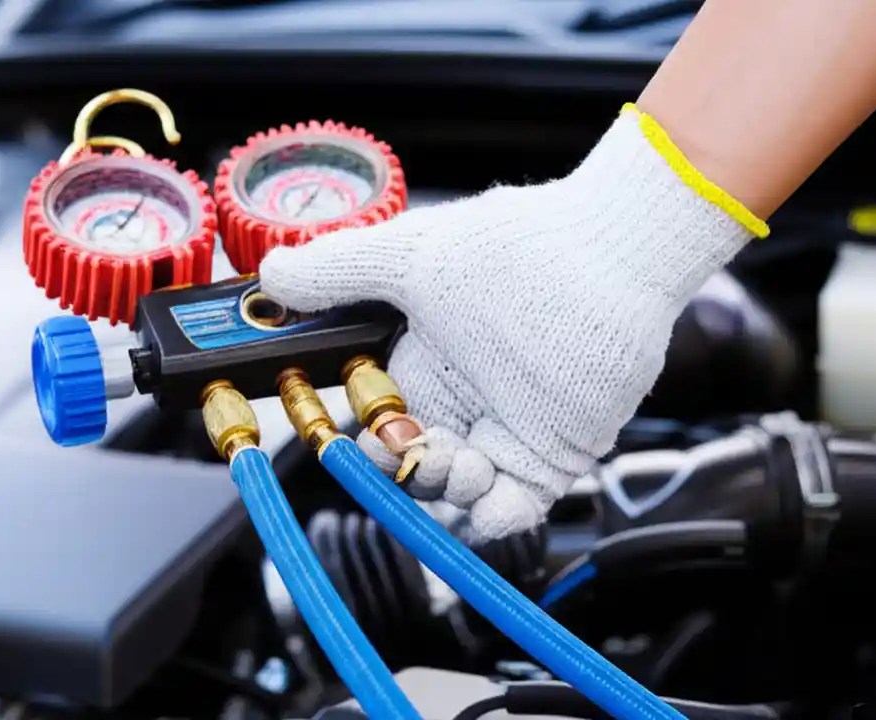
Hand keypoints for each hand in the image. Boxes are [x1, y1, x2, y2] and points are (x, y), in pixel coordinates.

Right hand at [259, 108, 753, 542]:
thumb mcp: (409, 256)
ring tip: (461, 460)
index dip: (363, 441)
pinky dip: (494, 519)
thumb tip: (272, 275)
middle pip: (411, 471)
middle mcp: (460, 401)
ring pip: (456, 498)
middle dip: (403, 473)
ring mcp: (506, 430)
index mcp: (421, 362)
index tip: (361, 436)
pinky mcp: (552, 454)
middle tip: (417, 447)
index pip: (375, 425)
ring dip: (445, 494)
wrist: (604, 252)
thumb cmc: (515, 246)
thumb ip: (337, 271)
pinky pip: (514, 509)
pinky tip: (490, 495)